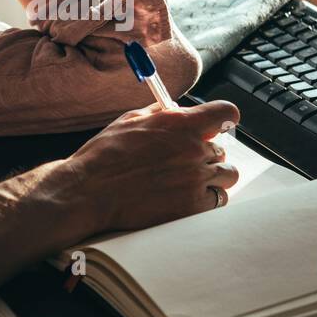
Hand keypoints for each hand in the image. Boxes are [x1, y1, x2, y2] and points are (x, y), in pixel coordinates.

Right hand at [56, 100, 241, 234]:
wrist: (89, 192)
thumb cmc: (104, 156)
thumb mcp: (130, 120)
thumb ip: (161, 114)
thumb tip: (176, 110)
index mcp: (180, 124)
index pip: (226, 114)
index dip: (223, 120)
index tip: (217, 128)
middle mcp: (193, 150)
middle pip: (222, 150)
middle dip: (206, 155)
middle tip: (185, 163)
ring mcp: (195, 180)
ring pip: (227, 176)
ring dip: (212, 178)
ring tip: (189, 183)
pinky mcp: (192, 206)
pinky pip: (218, 200)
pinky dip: (207, 200)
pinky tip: (186, 198)